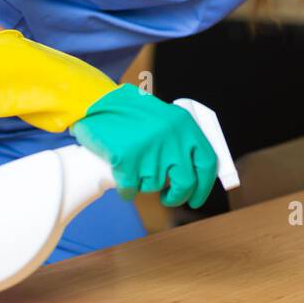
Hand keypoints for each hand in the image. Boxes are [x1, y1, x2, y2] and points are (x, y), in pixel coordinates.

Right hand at [69, 84, 217, 207]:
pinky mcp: (127, 160)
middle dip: (177, 197)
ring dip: (144, 182)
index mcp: (185, 125)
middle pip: (185, 183)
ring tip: (134, 165)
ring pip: (154, 185)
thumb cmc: (131, 113)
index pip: (207, 163)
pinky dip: (126, 190)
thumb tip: (195, 174)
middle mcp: (172, 138)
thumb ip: (180, 140)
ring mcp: (150, 150)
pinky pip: (131, 190)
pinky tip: (122, 179)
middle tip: (169, 199)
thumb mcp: (165, 118)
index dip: (204, 186)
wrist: (97, 103)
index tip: (197, 199)